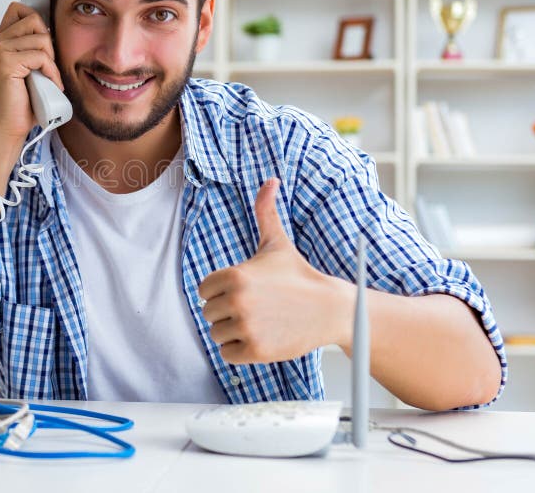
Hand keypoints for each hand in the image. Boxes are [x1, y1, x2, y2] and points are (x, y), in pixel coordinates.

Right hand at [0, 2, 63, 142]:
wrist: (9, 127)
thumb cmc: (22, 101)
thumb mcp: (31, 69)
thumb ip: (34, 48)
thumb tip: (54, 30)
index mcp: (0, 41)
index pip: (19, 9)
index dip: (37, 20)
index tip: (45, 45)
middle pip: (34, 20)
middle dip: (48, 42)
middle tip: (48, 66)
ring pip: (41, 39)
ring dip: (52, 61)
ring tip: (48, 79)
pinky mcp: (6, 63)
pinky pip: (41, 56)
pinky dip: (52, 72)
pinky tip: (51, 85)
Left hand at [197, 178, 354, 364]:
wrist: (330, 308)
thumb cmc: (298, 275)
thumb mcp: (277, 242)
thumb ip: (265, 210)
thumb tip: (270, 180)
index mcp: (235, 274)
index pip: (204, 290)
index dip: (221, 290)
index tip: (245, 290)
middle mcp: (237, 300)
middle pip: (209, 313)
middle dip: (228, 312)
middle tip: (256, 307)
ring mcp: (246, 326)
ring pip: (217, 334)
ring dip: (233, 331)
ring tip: (260, 321)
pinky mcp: (256, 350)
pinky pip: (227, 354)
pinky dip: (240, 350)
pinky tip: (261, 336)